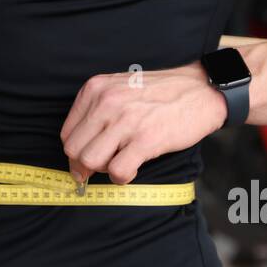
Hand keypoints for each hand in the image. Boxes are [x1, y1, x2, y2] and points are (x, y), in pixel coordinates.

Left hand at [59, 62, 226, 185]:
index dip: (76, 152)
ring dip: (103, 170)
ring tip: (120, 162)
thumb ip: (96, 112)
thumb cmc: (160, 93)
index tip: (87, 159)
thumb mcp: (119, 89)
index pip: (67, 133)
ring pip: (90, 162)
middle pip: (74, 150)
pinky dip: (122, 177)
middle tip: (102, 166)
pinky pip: (117, 171)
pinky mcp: (146, 139)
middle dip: (85, 165)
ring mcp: (126, 121)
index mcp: (95, 89)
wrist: (200, 90)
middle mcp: (106, 102)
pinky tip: (133, 167)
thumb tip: (78, 153)